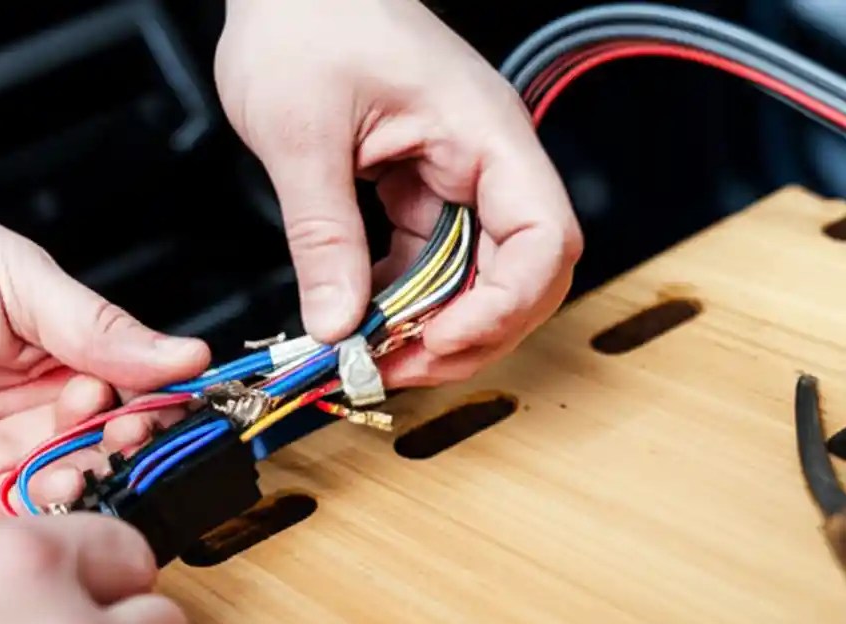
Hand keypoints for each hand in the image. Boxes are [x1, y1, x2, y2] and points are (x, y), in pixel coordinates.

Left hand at [0, 130, 208, 521]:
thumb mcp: (20, 276)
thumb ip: (100, 329)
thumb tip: (184, 354)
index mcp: (59, 350)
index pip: (132, 388)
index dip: (156, 401)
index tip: (171, 403)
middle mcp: (33, 403)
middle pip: (104, 444)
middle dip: (123, 443)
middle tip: (125, 427)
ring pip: (63, 483)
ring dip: (85, 478)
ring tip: (83, 456)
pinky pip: (3, 513)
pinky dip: (34, 512)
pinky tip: (50, 490)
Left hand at [215, 0, 582, 384]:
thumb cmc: (304, 21)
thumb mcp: (301, 136)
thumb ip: (323, 235)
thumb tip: (337, 323)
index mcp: (482, 132)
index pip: (544, 238)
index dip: (506, 305)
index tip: (440, 340)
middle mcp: (482, 159)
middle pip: (518, 273)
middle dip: (467, 333)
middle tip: (397, 368)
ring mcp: (452, 175)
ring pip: (470, 277)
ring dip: (429, 326)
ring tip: (372, 357)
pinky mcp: (417, 187)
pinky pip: (426, 261)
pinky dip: (398, 299)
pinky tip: (358, 319)